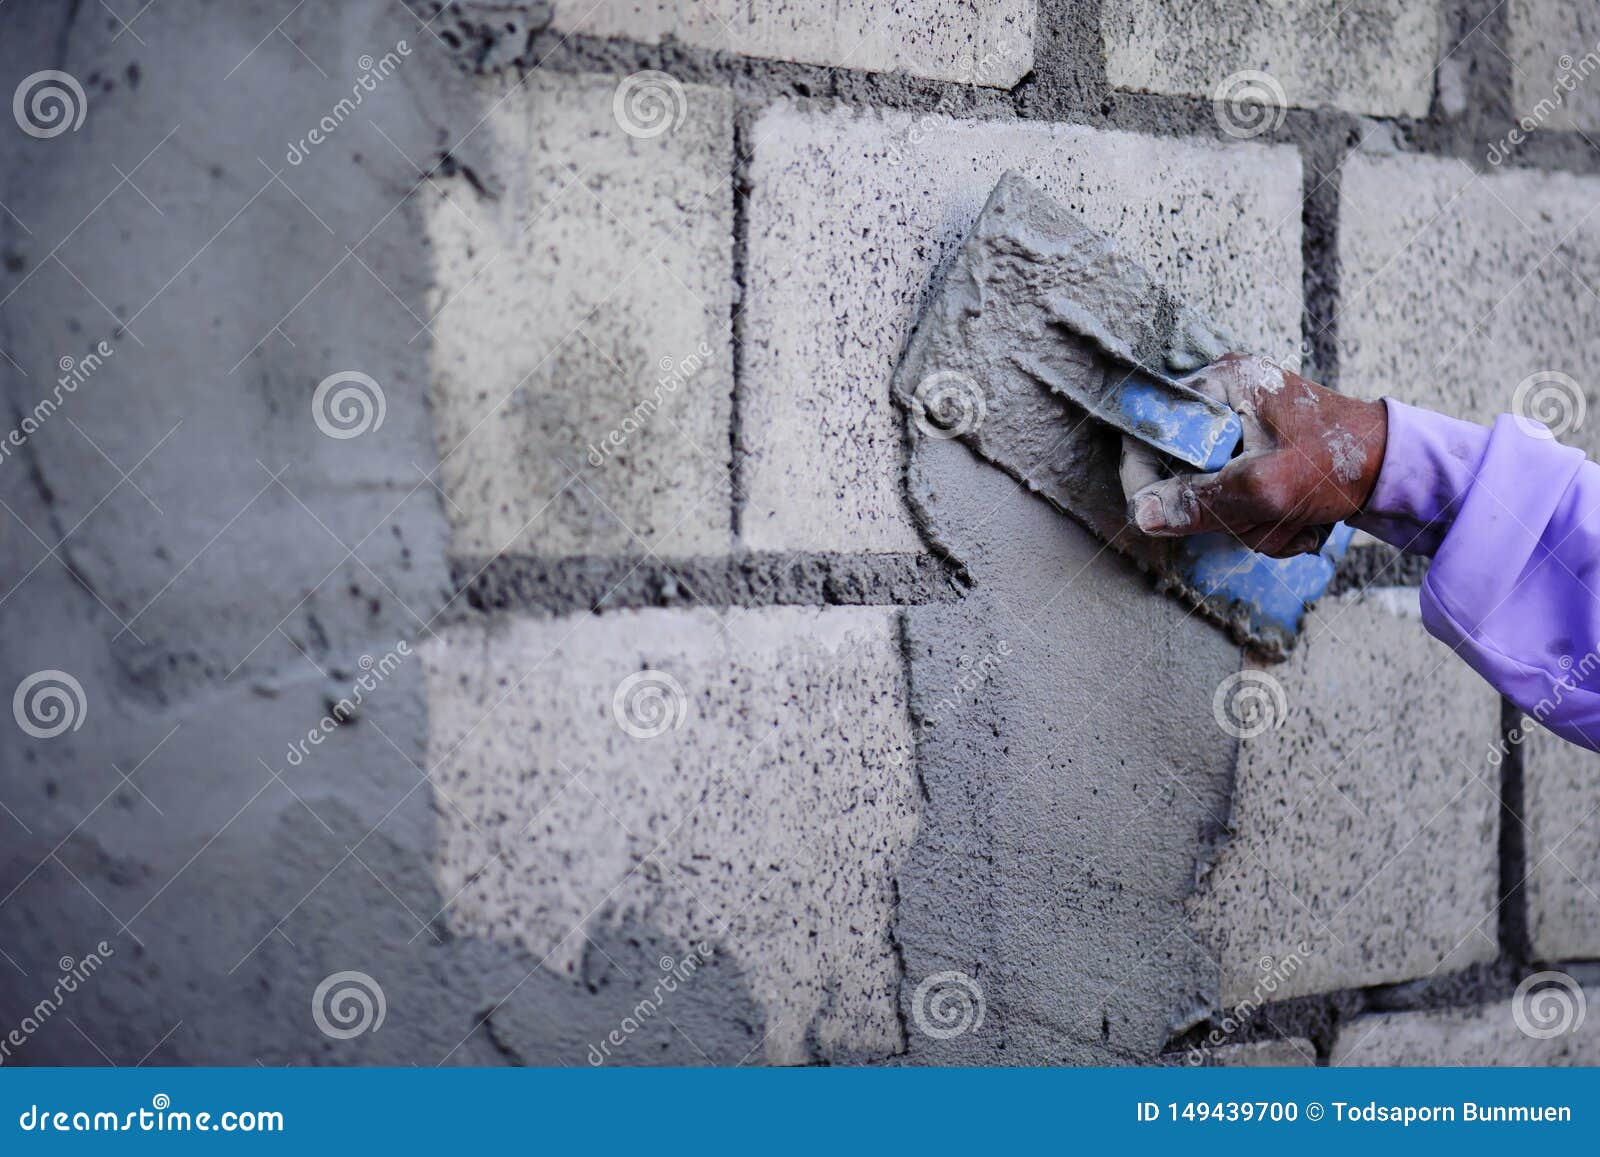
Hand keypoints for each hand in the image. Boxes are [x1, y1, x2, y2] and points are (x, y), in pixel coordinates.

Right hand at [1120, 354, 1386, 557]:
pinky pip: (1236, 500)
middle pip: (1182, 469)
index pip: (1153, 427)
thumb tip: (1143, 514)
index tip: (1161, 512)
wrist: (1400, 472)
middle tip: (1259, 516)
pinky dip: (1262, 522)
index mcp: (1224, 383)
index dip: (1148, 474)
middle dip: (1221, 510)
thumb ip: (1201, 502)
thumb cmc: (1342, 464)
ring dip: (1248, 523)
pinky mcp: (1257, 455)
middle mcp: (1227, 397)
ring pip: (1211, 493)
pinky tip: (1297, 522)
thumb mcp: (1266, 488)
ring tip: (1290, 520)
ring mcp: (1242, 428)